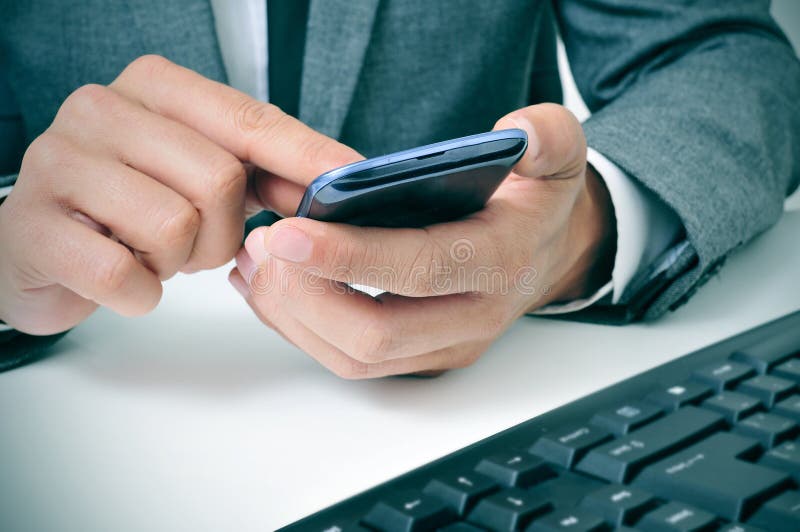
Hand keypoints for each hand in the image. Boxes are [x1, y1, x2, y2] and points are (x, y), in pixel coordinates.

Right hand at [0, 55, 360, 333]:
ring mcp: (58, 162)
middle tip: (197, 242)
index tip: (354, 181)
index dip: (307, 157)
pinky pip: (122, 274)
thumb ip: (264, 170)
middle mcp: (102, 108)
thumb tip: (338, 182)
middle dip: (224, 234)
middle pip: (219, 180)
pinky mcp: (31, 225)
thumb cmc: (133, 209)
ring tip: (154, 254)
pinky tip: (125, 276)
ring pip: (175, 227)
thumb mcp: (201, 175)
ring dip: (180, 262)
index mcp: (156, 88)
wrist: (42, 248)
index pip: (251, 120)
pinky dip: (139, 292)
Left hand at [230, 103, 615, 377]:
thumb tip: (517, 130)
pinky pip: (352, 360)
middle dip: (306, 296)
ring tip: (254, 263)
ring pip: (356, 358)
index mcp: (503, 262)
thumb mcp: (556, 156)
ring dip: (294, 316)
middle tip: (261, 245)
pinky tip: (271, 287)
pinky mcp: (421, 357)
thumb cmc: (536, 203)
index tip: (288, 233)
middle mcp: (474, 317)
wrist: (546, 254)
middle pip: (378, 333)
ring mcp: (445, 346)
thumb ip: (548, 137)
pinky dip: (301, 328)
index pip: (422, 269)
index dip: (351, 257)